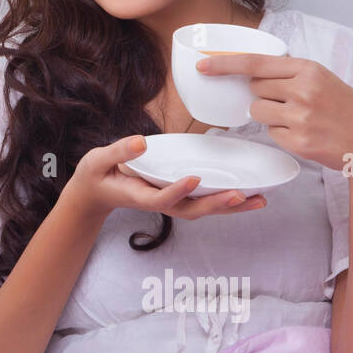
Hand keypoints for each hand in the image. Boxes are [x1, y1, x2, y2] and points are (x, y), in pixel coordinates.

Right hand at [67, 134, 267, 222]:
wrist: (94, 194)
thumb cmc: (96, 176)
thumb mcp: (98, 161)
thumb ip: (118, 152)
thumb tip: (140, 142)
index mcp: (139, 196)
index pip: (161, 197)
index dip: (178, 190)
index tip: (193, 179)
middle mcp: (158, 202)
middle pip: (192, 210)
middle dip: (216, 204)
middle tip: (240, 195)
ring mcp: (169, 202)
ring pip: (203, 209)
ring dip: (230, 207)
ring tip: (258, 200)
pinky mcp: (176, 197)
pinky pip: (203, 202)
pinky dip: (226, 201)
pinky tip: (246, 195)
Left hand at [195, 53, 352, 171]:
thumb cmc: (348, 109)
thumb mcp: (324, 80)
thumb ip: (291, 75)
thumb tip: (252, 76)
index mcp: (308, 69)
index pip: (255, 63)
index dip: (225, 64)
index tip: (203, 65)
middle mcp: (303, 90)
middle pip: (255, 88)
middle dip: (263, 94)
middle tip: (290, 102)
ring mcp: (300, 117)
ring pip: (258, 112)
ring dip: (270, 116)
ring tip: (300, 119)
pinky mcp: (298, 141)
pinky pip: (272, 134)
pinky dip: (282, 135)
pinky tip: (306, 134)